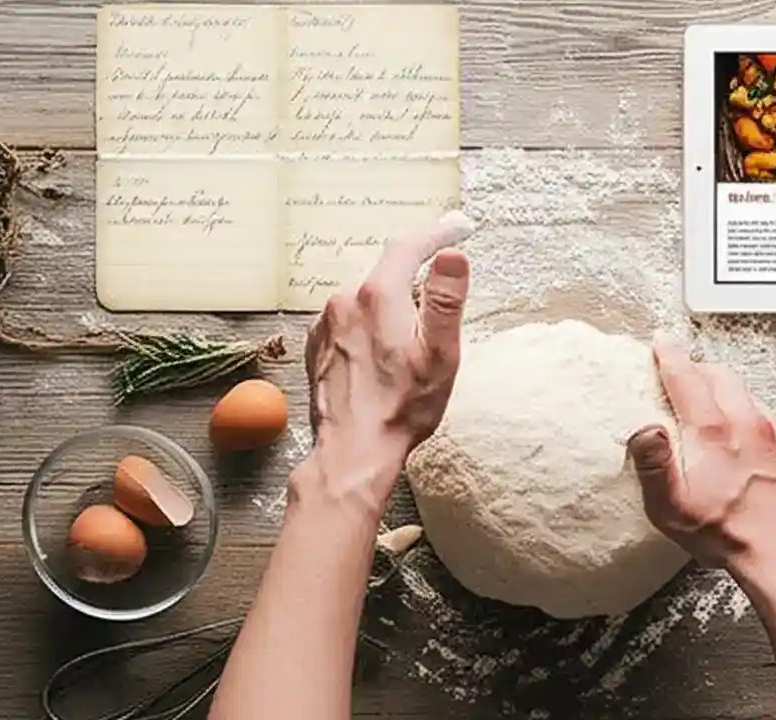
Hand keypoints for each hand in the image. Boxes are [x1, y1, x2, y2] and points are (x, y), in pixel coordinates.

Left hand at [301, 211, 474, 509]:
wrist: (352, 452)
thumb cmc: (402, 407)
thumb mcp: (440, 354)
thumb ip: (446, 299)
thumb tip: (452, 254)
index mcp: (378, 296)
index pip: (409, 247)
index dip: (437, 233)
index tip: (458, 227)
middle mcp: (344, 300)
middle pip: (386, 271)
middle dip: (413, 274)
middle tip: (439, 292)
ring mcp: (326, 322)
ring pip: (365, 296)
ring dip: (389, 304)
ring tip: (410, 337)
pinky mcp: (317, 344)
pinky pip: (348, 319)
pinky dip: (368, 324)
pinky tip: (381, 352)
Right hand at [626, 334, 775, 585]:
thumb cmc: (727, 534)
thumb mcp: (670, 506)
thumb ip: (652, 463)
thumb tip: (643, 429)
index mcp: (712, 432)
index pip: (686, 378)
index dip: (670, 356)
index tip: (662, 344)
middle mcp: (747, 425)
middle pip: (720, 376)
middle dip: (698, 367)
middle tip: (685, 369)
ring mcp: (775, 436)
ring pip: (748, 395)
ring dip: (727, 391)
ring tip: (713, 401)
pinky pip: (770, 420)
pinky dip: (752, 417)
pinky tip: (746, 435)